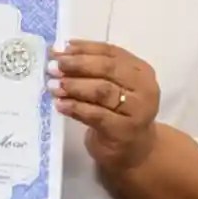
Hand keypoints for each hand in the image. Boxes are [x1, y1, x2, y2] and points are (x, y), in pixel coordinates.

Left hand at [49, 40, 160, 173]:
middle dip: (77, 65)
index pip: (110, 51)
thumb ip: (90, 69)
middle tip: (53, 66)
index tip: (58, 49)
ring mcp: (137, 110)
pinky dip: (75, 107)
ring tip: (53, 85)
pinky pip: (96, 115)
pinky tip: (60, 104)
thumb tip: (57, 53)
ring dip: (74, 86)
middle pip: (107, 68)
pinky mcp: (124, 131)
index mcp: (140, 70)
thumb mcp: (110, 86)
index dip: (83, 48)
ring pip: (102, 90)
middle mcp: (144, 87)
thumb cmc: (117, 113)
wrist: (134, 150)